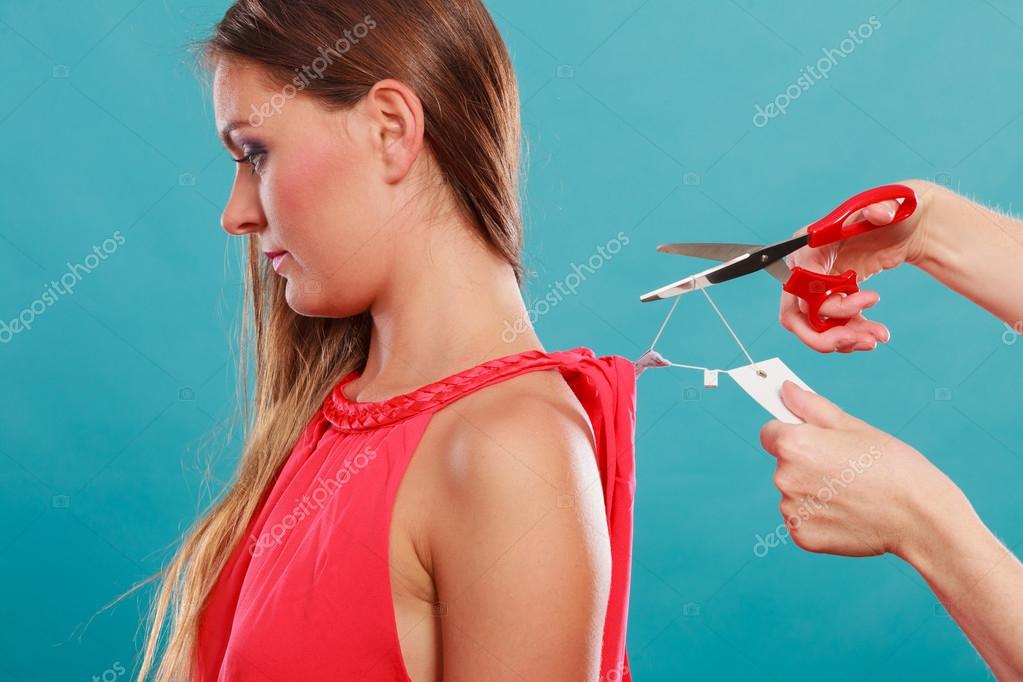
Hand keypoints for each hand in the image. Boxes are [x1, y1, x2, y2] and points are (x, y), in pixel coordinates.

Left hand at [759, 381, 961, 558]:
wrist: (919, 518)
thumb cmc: (892, 465)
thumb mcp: (853, 426)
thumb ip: (810, 406)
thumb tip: (785, 389)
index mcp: (793, 445)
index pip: (770, 432)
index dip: (791, 433)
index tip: (814, 441)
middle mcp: (784, 477)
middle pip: (783, 464)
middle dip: (806, 463)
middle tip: (846, 469)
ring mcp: (792, 510)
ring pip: (793, 493)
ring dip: (812, 491)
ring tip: (851, 493)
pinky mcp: (801, 535)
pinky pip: (802, 519)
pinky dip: (819, 517)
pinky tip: (848, 514)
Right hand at [780, 179, 935, 352]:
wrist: (910, 223)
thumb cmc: (894, 211)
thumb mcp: (889, 206)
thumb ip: (881, 208)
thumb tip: (878, 213)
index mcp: (810, 244)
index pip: (800, 285)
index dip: (825, 301)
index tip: (864, 301)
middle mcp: (807, 266)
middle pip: (797, 314)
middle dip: (824, 334)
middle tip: (856, 340)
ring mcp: (820, 283)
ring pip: (816, 325)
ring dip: (843, 338)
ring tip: (875, 338)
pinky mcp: (835, 294)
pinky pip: (833, 324)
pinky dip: (851, 334)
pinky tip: (874, 334)